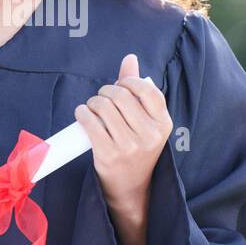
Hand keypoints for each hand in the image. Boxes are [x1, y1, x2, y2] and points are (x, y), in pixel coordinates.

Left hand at [74, 53, 172, 222]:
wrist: (129, 187)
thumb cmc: (136, 146)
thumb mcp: (145, 121)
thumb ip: (138, 89)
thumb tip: (130, 58)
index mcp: (163, 124)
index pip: (147, 90)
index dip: (128, 82)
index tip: (119, 86)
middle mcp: (150, 135)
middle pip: (120, 96)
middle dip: (105, 92)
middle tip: (100, 99)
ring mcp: (130, 146)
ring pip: (103, 107)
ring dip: (92, 103)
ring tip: (91, 108)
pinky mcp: (109, 155)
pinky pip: (90, 123)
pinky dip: (82, 114)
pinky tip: (82, 114)